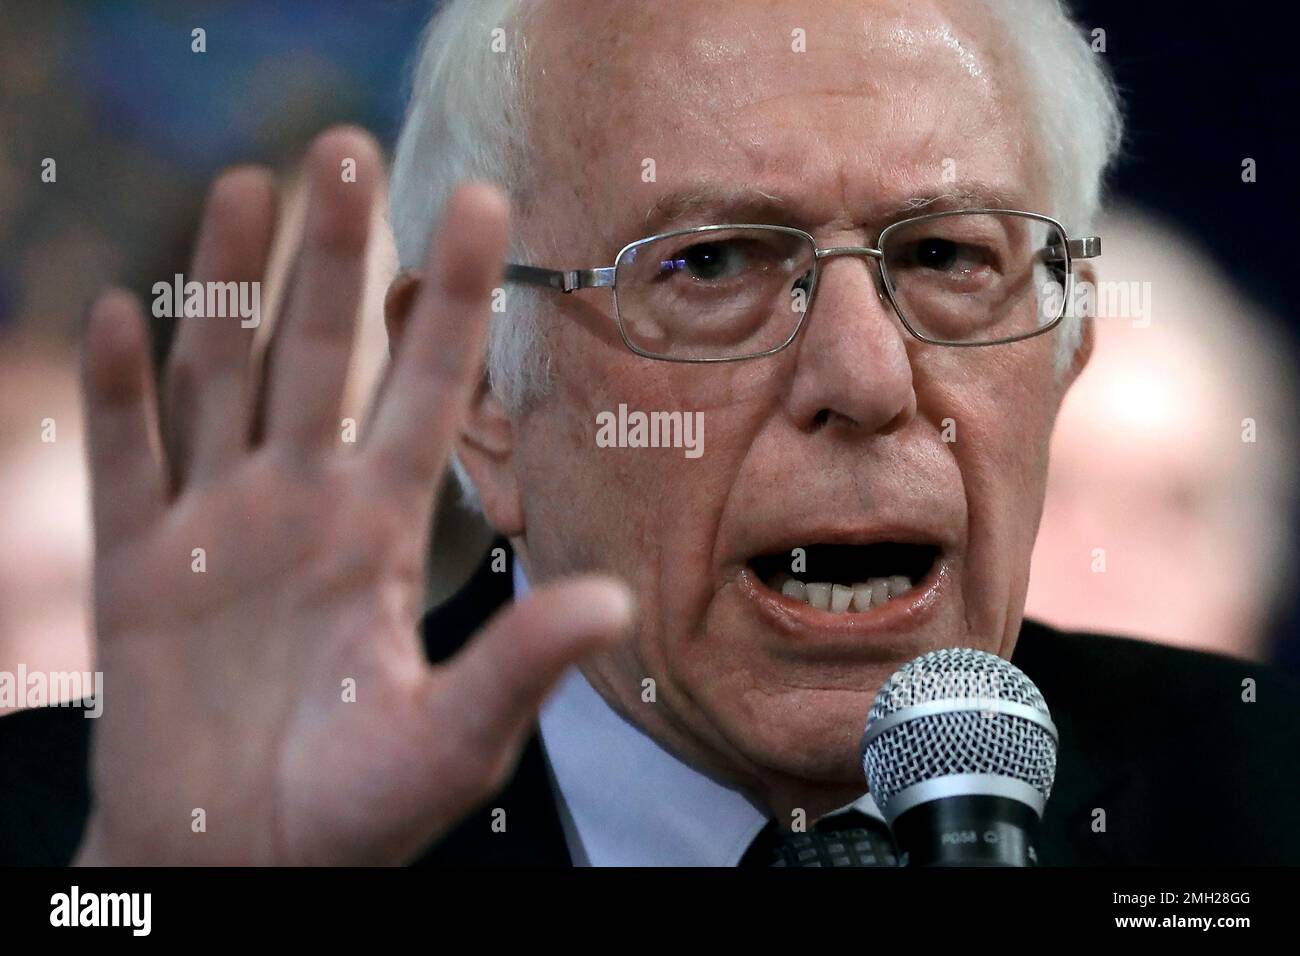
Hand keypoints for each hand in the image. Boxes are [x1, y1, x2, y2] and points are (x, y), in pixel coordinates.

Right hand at [73, 127, 631, 864]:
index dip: (451, 298)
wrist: (238, 861)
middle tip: (348, 148)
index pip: (425, 390)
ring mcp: (216, 525)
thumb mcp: (447, 741)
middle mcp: (303, 505)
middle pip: (320, 353)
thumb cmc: (354, 814)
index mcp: (381, 532)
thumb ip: (517, 666)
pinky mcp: (138, 566)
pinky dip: (114, 393)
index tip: (481, 204)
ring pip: (222, 377)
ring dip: (228, 283)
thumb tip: (615, 606)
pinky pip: (126, 462)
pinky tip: (117, 314)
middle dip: (334, 253)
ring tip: (246, 184)